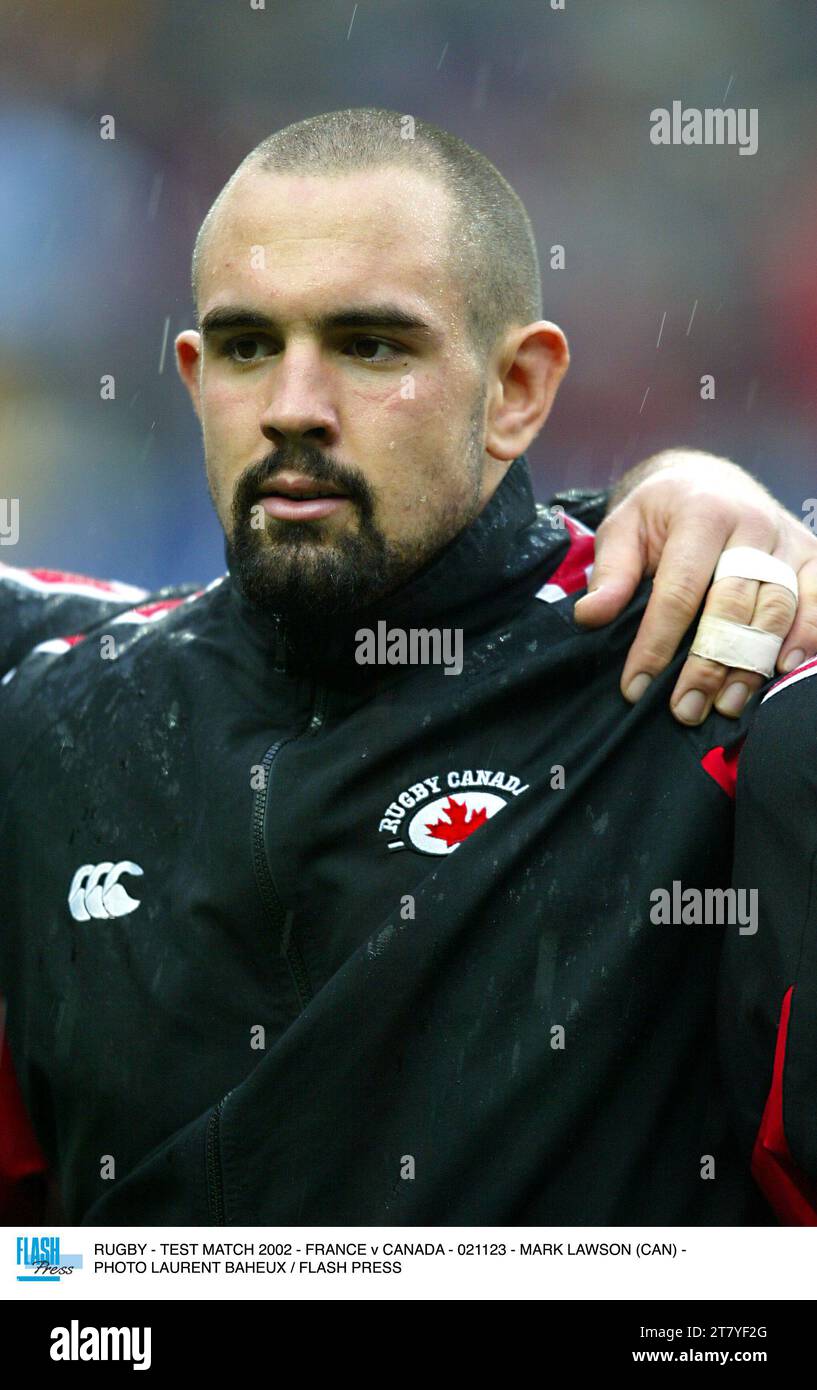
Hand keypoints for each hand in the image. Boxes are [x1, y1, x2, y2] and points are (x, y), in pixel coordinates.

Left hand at [573, 450, 816, 723]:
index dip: (657, 643)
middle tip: (685, 709)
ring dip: (753, 664)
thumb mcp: (624, 528)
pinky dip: (808, 636)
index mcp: (702, 515)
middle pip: (733, 605)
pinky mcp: (811, 556)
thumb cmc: (662, 513)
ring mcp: (787, 542)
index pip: (679, 590)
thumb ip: (611, 572)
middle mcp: (752, 525)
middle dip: (707, 664)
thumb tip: (591, 616)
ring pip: (779, 609)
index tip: (635, 686)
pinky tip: (784, 670)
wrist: (710, 480)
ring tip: (726, 705)